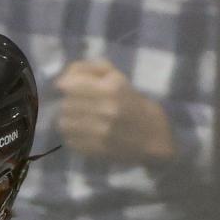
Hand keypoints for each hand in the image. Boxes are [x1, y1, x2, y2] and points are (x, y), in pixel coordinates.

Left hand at [54, 58, 176, 163]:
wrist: (155, 140)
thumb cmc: (137, 105)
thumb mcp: (120, 79)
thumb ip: (94, 69)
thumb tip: (66, 74)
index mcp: (111, 89)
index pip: (71, 85)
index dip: (64, 85)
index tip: (66, 87)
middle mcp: (104, 110)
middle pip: (66, 104)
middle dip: (67, 102)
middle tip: (75, 105)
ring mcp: (99, 132)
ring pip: (64, 123)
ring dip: (67, 119)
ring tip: (77, 119)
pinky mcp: (96, 150)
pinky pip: (70, 140)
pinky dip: (72, 135)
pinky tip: (82, 133)